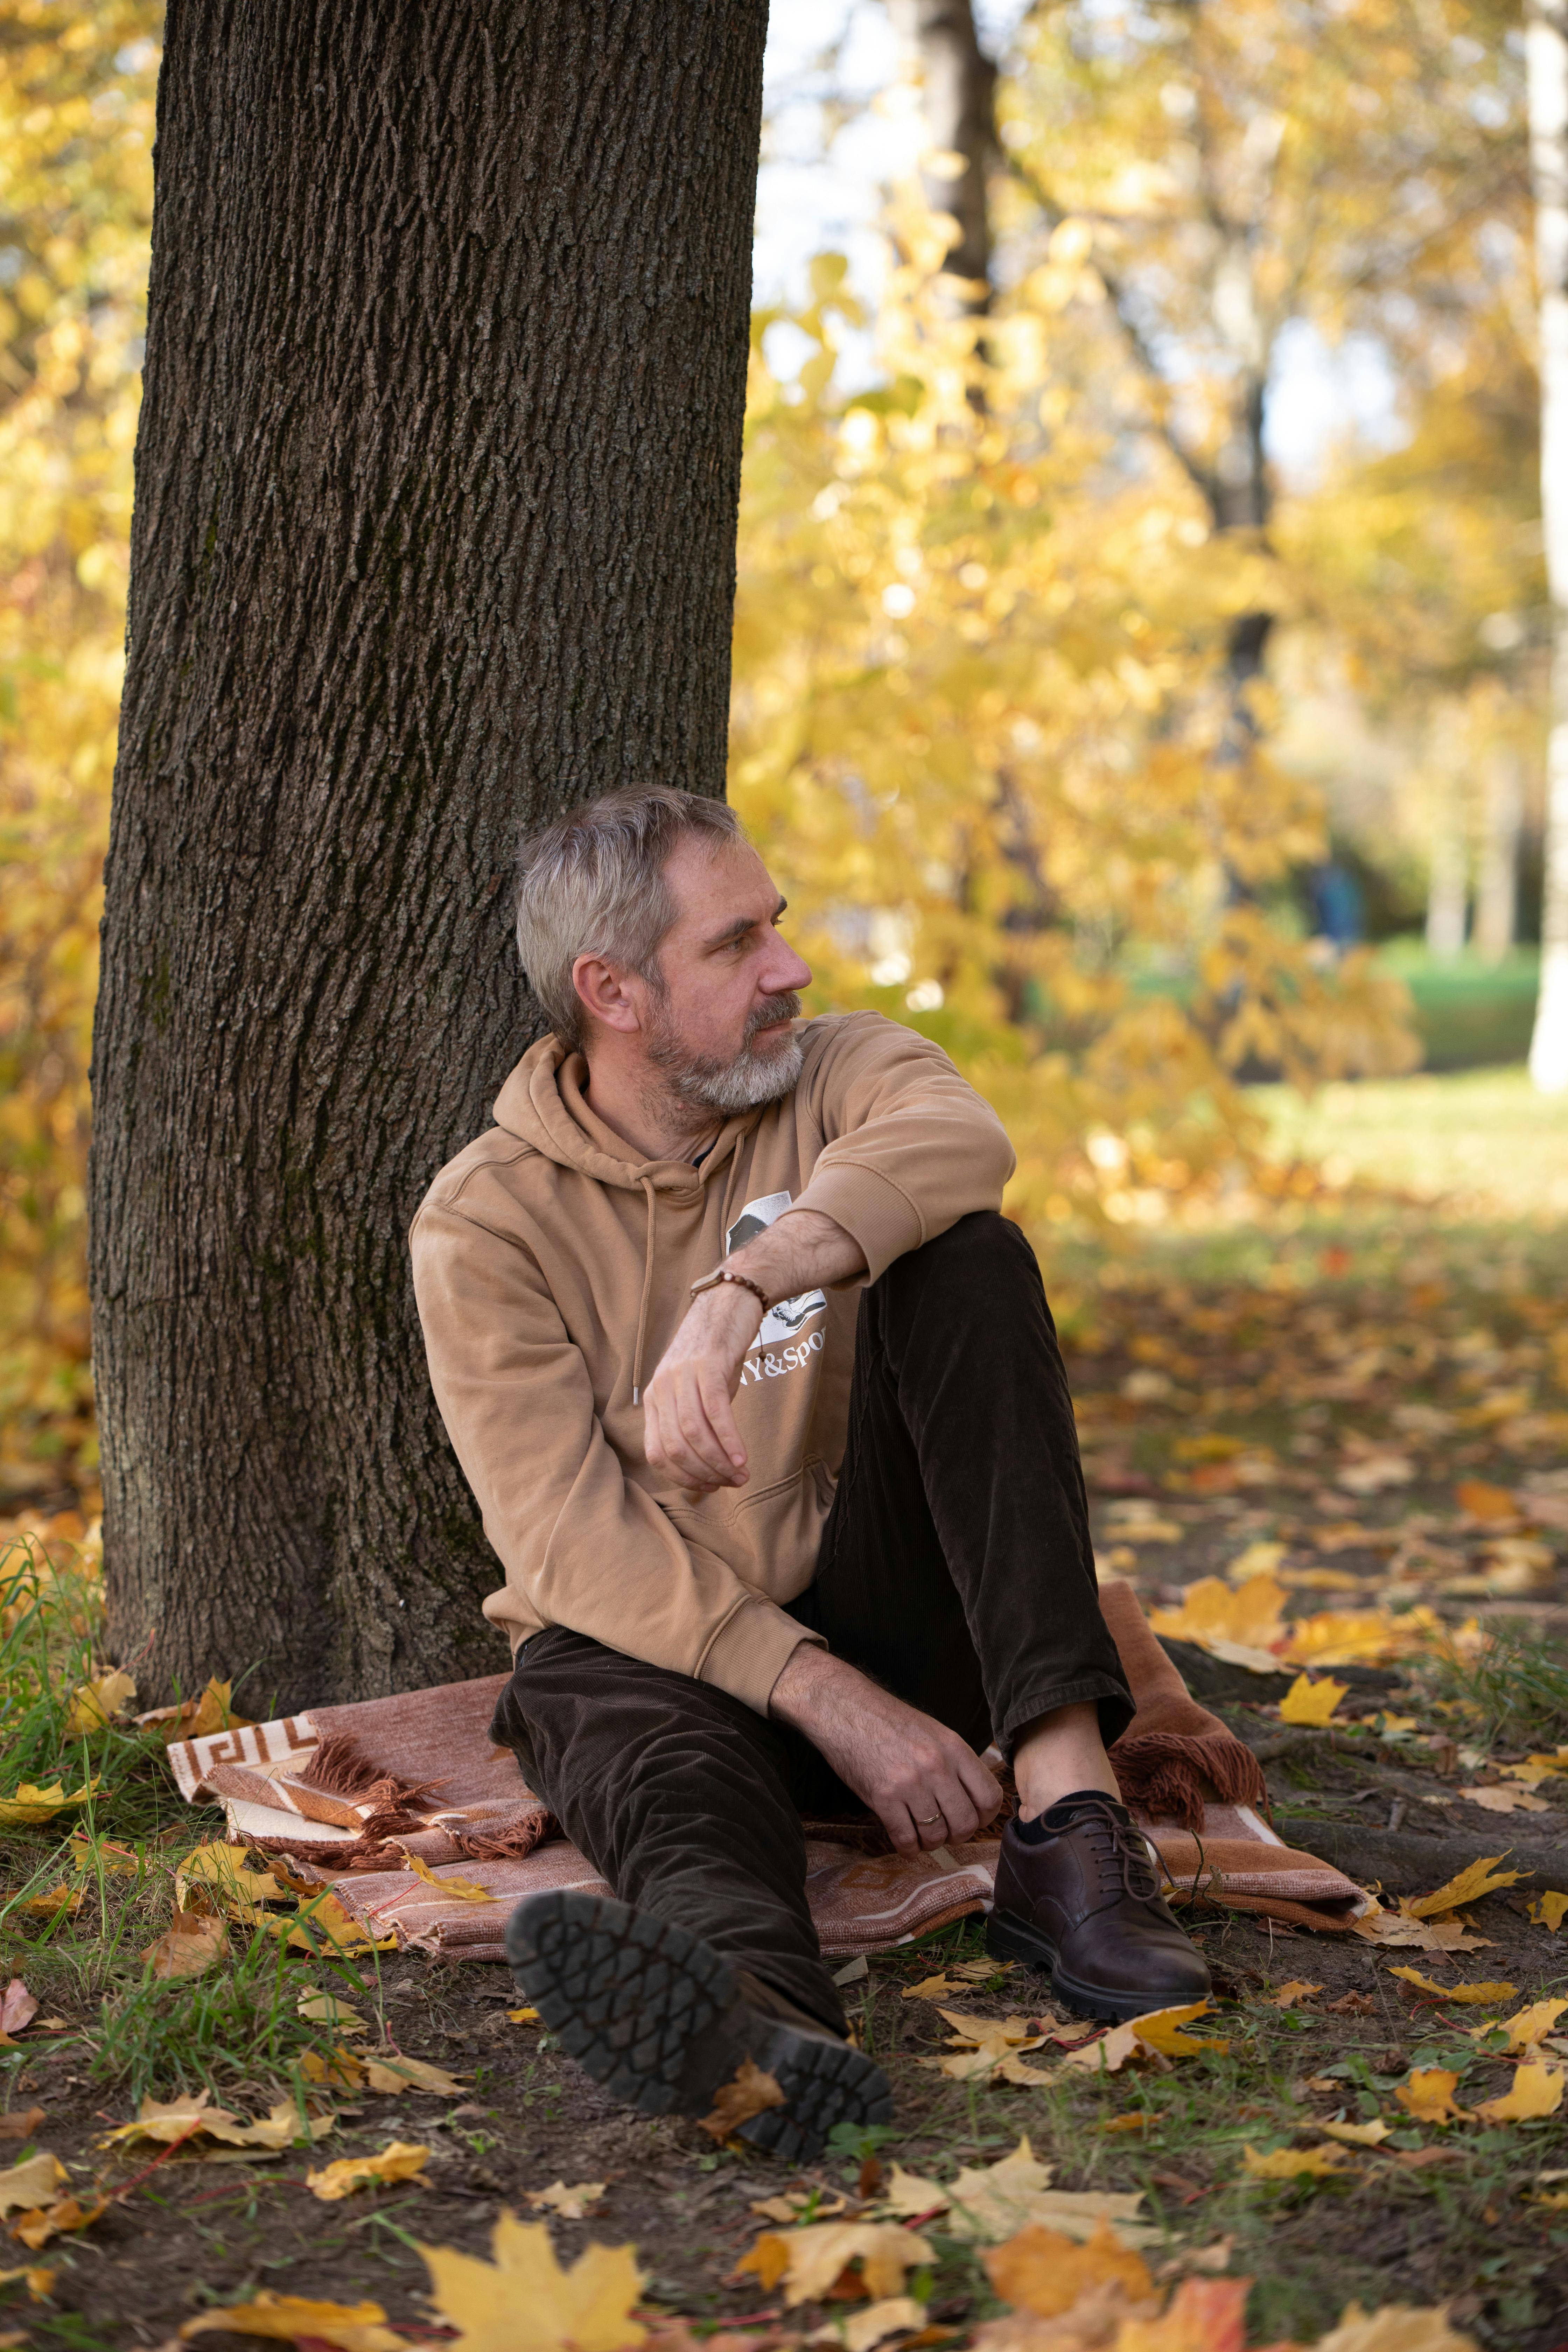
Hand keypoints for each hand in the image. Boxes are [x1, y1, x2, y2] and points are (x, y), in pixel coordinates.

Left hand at [642, 1279, 760, 1492]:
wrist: (730, 1302)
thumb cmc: (717, 1352)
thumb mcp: (698, 1391)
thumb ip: (696, 1424)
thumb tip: (707, 1471)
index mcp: (655, 1398)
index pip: (657, 1453)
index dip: (683, 1478)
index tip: (710, 1488)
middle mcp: (662, 1387)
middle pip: (675, 1448)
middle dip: (704, 1474)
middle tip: (731, 1483)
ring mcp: (682, 1375)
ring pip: (694, 1434)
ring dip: (719, 1463)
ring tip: (741, 1475)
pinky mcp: (707, 1364)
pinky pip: (715, 1412)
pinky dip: (729, 1441)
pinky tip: (742, 1458)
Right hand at [770, 1645, 1002, 1856]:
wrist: (846, 1710)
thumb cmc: (889, 1721)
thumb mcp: (934, 1732)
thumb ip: (956, 1763)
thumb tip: (973, 1798)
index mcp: (954, 1748)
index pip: (990, 1796)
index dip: (985, 1816)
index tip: (975, 1819)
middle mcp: (936, 1767)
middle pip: (966, 1823)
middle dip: (959, 1835)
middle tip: (947, 1831)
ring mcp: (910, 1783)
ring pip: (936, 1835)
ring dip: (931, 1843)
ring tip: (923, 1836)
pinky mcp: (883, 1797)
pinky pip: (905, 1839)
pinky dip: (908, 1849)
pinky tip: (906, 1844)